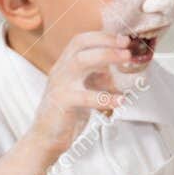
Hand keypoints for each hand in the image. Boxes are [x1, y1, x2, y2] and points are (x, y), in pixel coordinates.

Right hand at [25, 31, 129, 155]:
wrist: (45, 138)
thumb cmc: (68, 111)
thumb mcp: (84, 87)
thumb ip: (99, 75)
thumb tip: (122, 64)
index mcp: (65, 64)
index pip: (81, 40)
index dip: (103, 36)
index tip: (123, 38)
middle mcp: (61, 70)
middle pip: (80, 45)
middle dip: (106, 42)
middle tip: (127, 47)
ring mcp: (60, 85)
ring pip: (80, 62)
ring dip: (106, 57)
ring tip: (127, 59)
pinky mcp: (62, 103)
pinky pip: (85, 96)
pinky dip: (105, 97)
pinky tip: (121, 100)